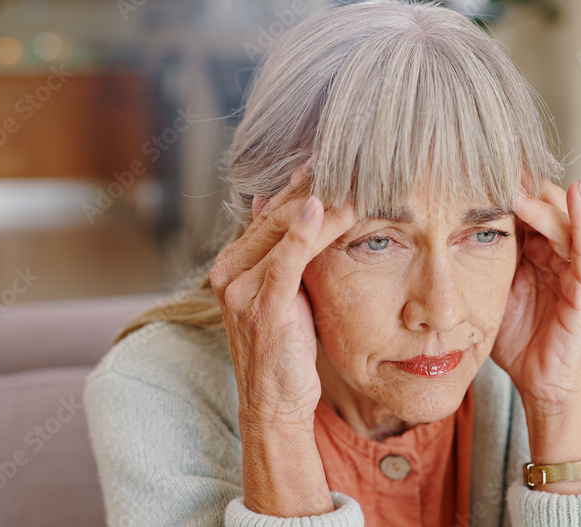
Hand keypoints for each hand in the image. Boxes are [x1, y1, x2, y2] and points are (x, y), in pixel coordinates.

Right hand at [209, 156, 355, 429]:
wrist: (274, 403)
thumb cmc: (285, 350)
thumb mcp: (281, 295)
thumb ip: (282, 253)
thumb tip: (285, 203)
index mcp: (231, 264)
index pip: (269, 212)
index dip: (301, 186)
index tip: (332, 160)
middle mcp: (229, 270)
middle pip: (275, 213)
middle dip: (313, 185)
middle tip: (348, 158)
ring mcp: (241, 287)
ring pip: (283, 229)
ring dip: (320, 200)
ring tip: (352, 177)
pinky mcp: (262, 304)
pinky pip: (287, 258)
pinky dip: (305, 230)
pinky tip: (322, 207)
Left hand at [490, 179, 580, 414]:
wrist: (541, 385)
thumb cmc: (519, 341)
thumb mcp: (494, 289)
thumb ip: (486, 258)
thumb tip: (453, 223)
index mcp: (542, 252)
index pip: (529, 208)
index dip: (509, 186)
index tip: (479, 163)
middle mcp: (566, 253)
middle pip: (548, 206)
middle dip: (524, 185)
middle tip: (496, 163)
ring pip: (565, 219)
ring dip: (541, 199)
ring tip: (517, 181)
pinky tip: (576, 193)